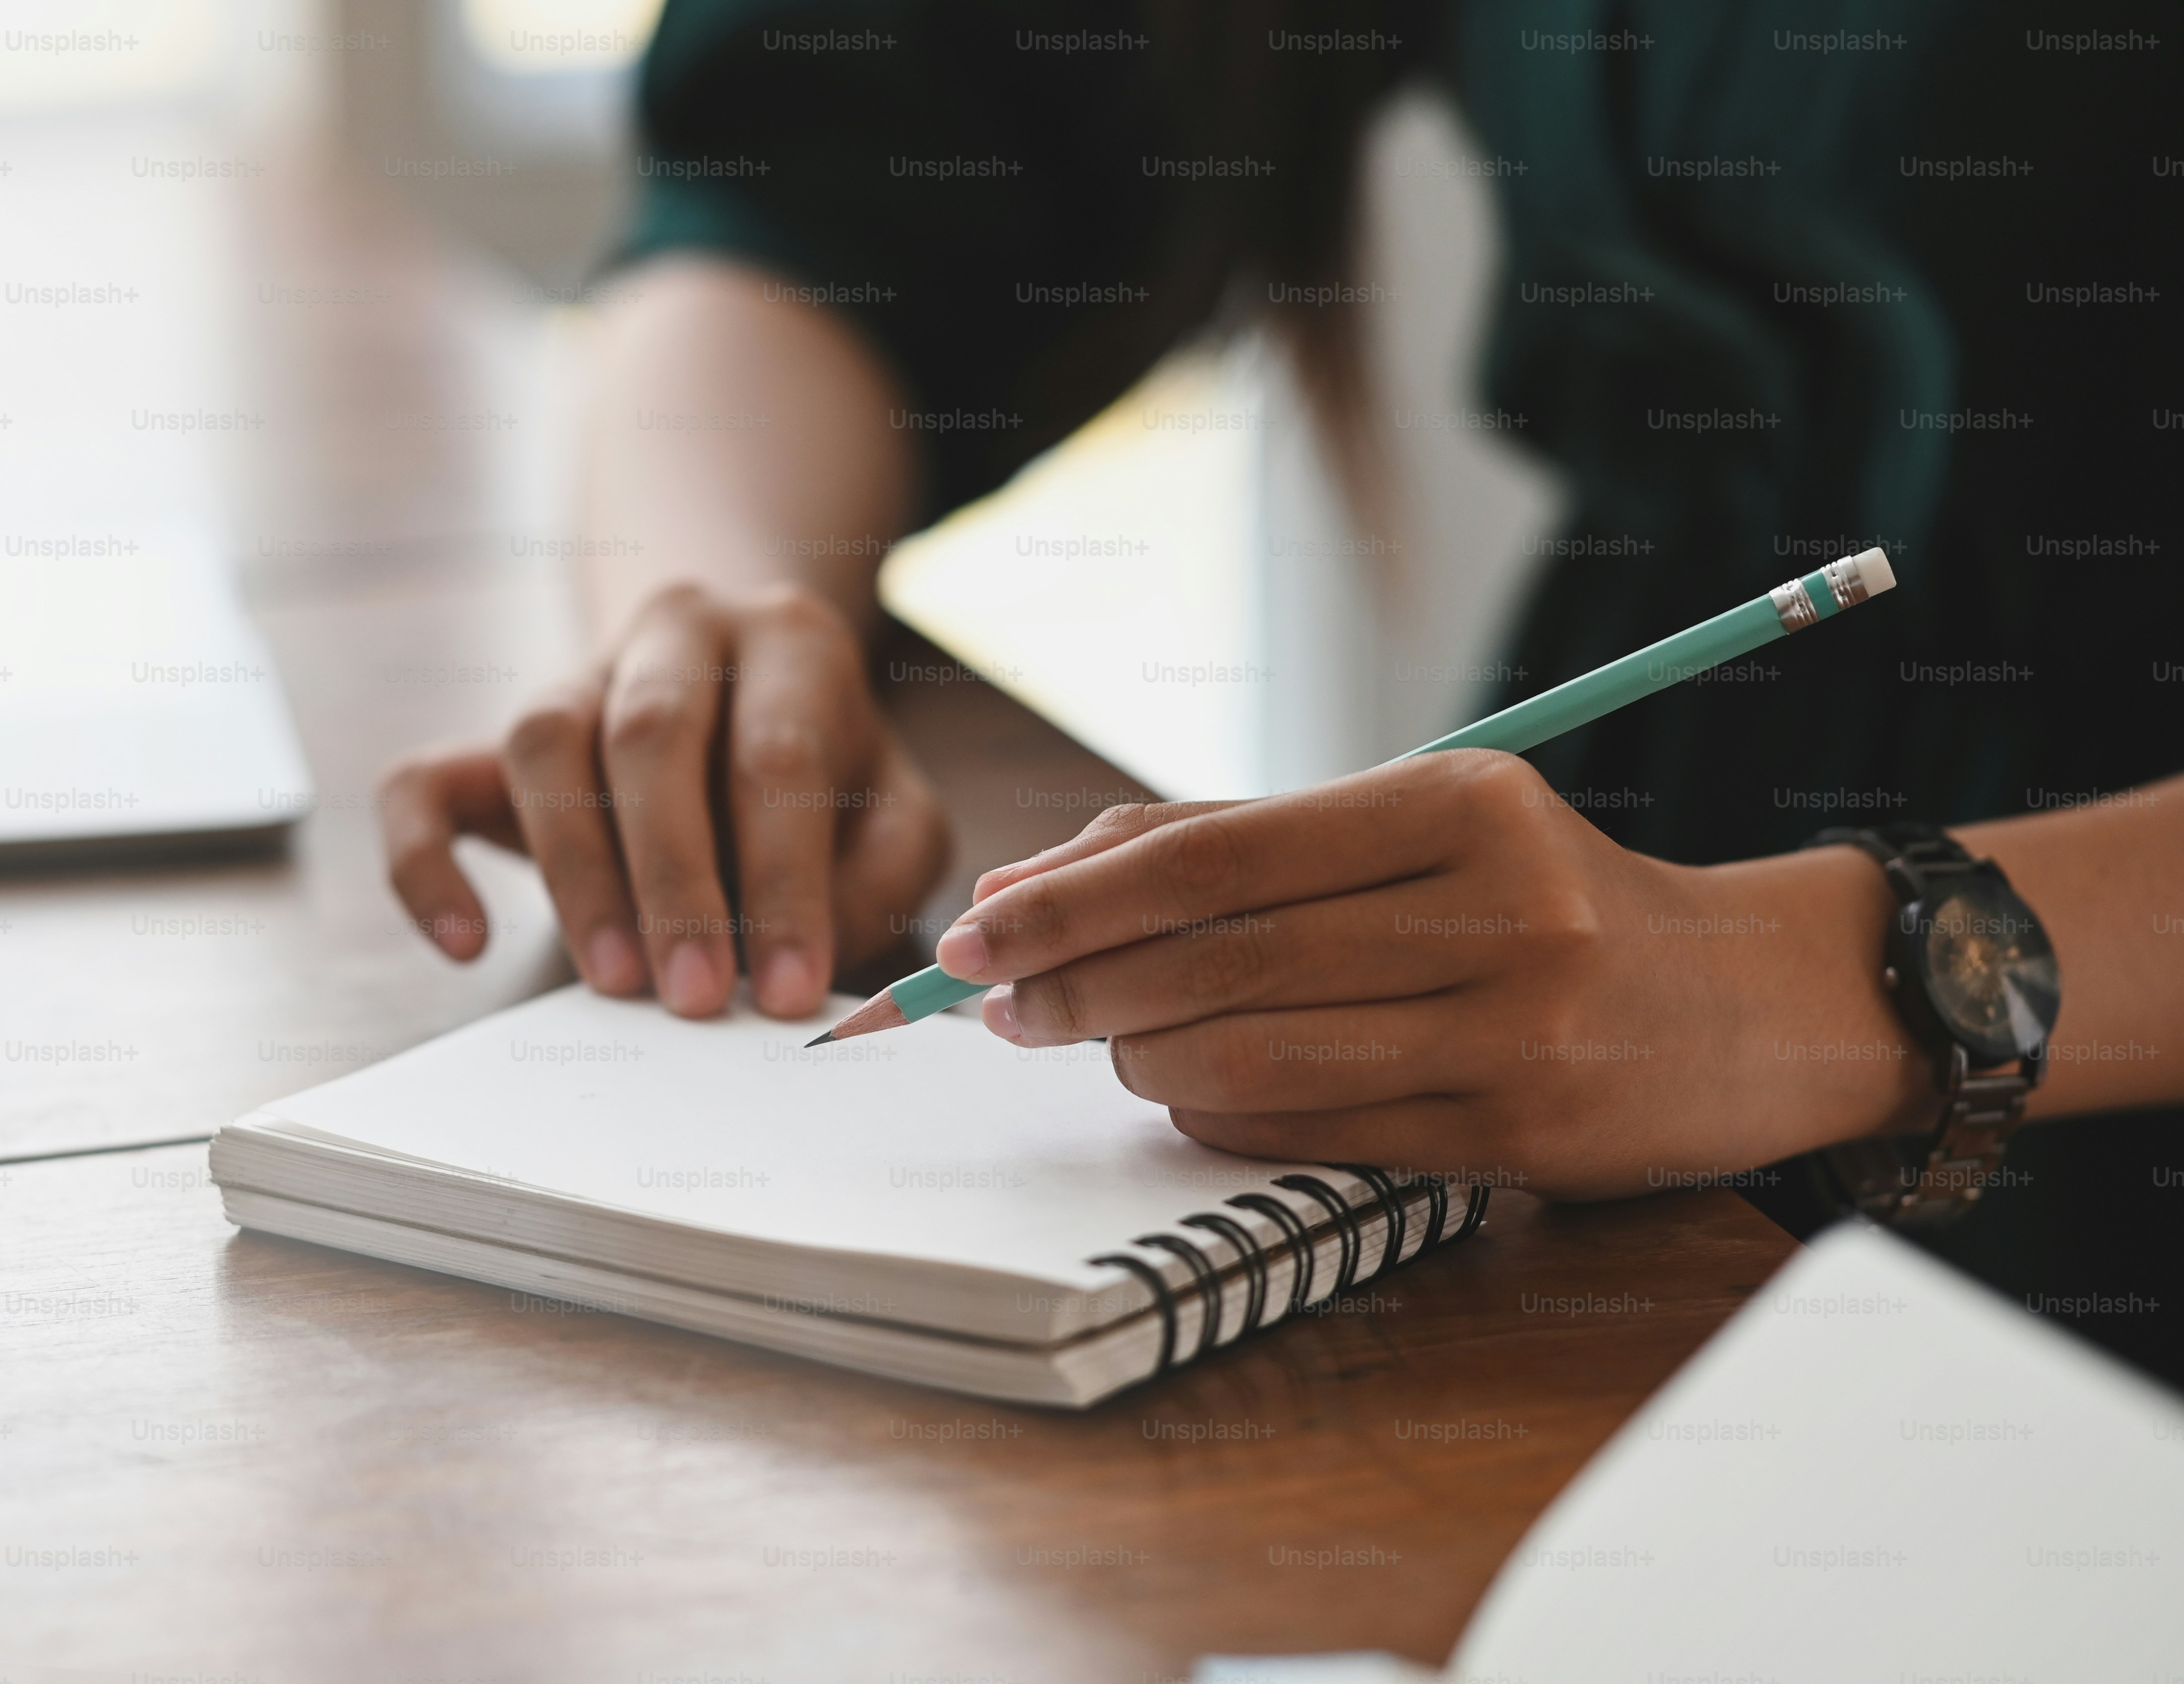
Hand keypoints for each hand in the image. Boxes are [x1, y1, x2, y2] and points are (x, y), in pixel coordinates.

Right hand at [377, 582, 949, 1018]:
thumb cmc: (825, 777)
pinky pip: (421, 785)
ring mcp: (571, 676)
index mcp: (788, 641)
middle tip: (694, 997)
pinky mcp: (488, 739)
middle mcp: (675, 632)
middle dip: (673, 879)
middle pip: (651, 735)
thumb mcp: (893, 814)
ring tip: (616, 981)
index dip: (783, 879)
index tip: (788, 989)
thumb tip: (810, 950)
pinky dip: (428, 865)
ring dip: (576, 873)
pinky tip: (466, 942)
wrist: (741, 692)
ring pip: (542, 745)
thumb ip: (881, 875)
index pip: (777, 756)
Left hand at [937, 752, 1929, 1196]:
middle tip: (993, 999)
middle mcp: (1496, 910)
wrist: (1750, 1004)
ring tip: (1094, 1041)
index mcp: (1459, 802)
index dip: (1069, 898)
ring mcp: (1511, 1030)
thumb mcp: (1414, 827)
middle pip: (1215, 958)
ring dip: (1134, 1055)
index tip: (972, 925)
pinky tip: (1183, 1091)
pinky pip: (1304, 1130)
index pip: (1212, 856)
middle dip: (1071, 981)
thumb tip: (1037, 877)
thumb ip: (1232, 838)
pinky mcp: (1514, 1133)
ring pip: (1247, 1055)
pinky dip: (1212, 1113)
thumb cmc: (1547, 898)